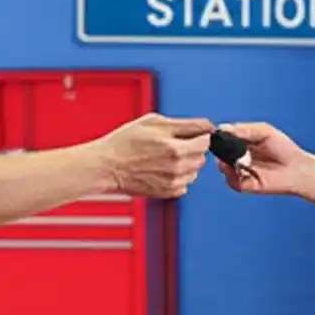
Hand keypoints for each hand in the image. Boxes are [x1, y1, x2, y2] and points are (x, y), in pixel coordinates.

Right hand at [96, 113, 212, 197]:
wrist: (107, 165)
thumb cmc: (126, 141)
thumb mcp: (154, 122)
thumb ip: (185, 124)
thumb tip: (207, 126)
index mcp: (176, 148)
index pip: (206, 140)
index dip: (199, 134)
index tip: (191, 133)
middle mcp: (177, 167)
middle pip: (202, 156)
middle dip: (193, 148)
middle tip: (174, 143)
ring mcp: (173, 182)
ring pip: (195, 171)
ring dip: (186, 163)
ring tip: (165, 157)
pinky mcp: (167, 192)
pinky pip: (185, 184)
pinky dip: (178, 177)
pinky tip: (163, 169)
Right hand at [214, 122, 310, 194]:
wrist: (297, 169)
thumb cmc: (284, 148)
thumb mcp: (264, 131)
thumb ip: (245, 129)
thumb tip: (224, 128)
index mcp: (241, 142)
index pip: (223, 138)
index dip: (219, 136)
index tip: (217, 134)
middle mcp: (238, 156)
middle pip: (220, 152)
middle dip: (220, 149)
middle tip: (224, 146)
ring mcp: (240, 171)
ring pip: (222, 167)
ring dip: (225, 162)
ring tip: (234, 158)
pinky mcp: (244, 184)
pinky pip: (231, 181)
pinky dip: (232, 175)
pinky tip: (240, 169)